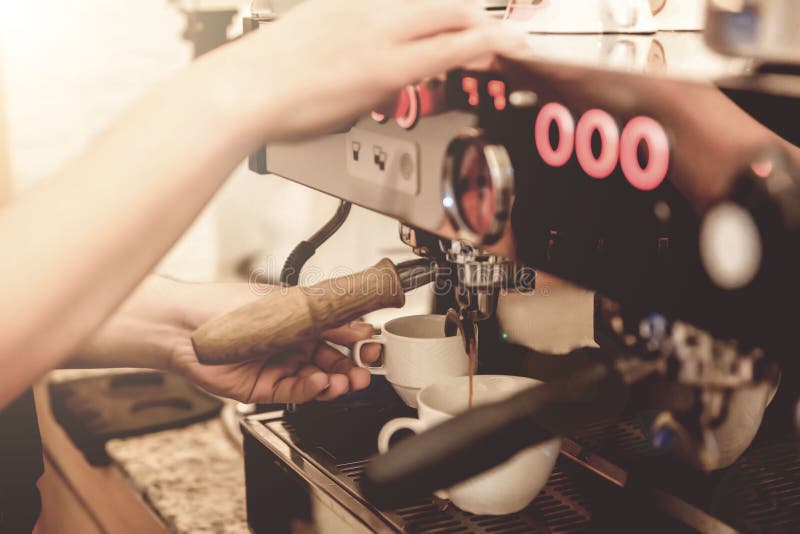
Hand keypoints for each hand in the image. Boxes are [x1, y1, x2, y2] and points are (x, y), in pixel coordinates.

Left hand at [72, 276, 381, 403]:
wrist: (183, 327)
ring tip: (343, 381)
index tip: (373, 345)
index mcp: (299, 320)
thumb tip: (356, 322)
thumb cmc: (225, 306)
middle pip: (330, 360)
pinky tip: (318, 383)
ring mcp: (277, 366)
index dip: (357, 341)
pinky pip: (294, 392)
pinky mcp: (263, 388)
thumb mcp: (285, 306)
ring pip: (315, 379)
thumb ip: (323, 319)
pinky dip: (309, 389)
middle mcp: (290, 344)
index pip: (337, 333)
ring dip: (333, 381)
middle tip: (365, 372)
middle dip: (351, 367)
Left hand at [229, 0, 527, 140]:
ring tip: (449, 27)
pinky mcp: (335, 3)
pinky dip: (405, 13)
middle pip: (449, 10)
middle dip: (479, 19)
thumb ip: (389, 90)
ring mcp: (356, 9)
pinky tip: (399, 25)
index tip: (516, 42)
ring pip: (419, 1)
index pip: (459, 45)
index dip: (495, 42)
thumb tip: (401, 81)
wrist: (246, 89)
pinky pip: (385, 2)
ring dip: (444, 12)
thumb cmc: (292, 110)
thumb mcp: (355, 113)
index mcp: (388, 65)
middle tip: (491, 32)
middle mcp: (377, 29)